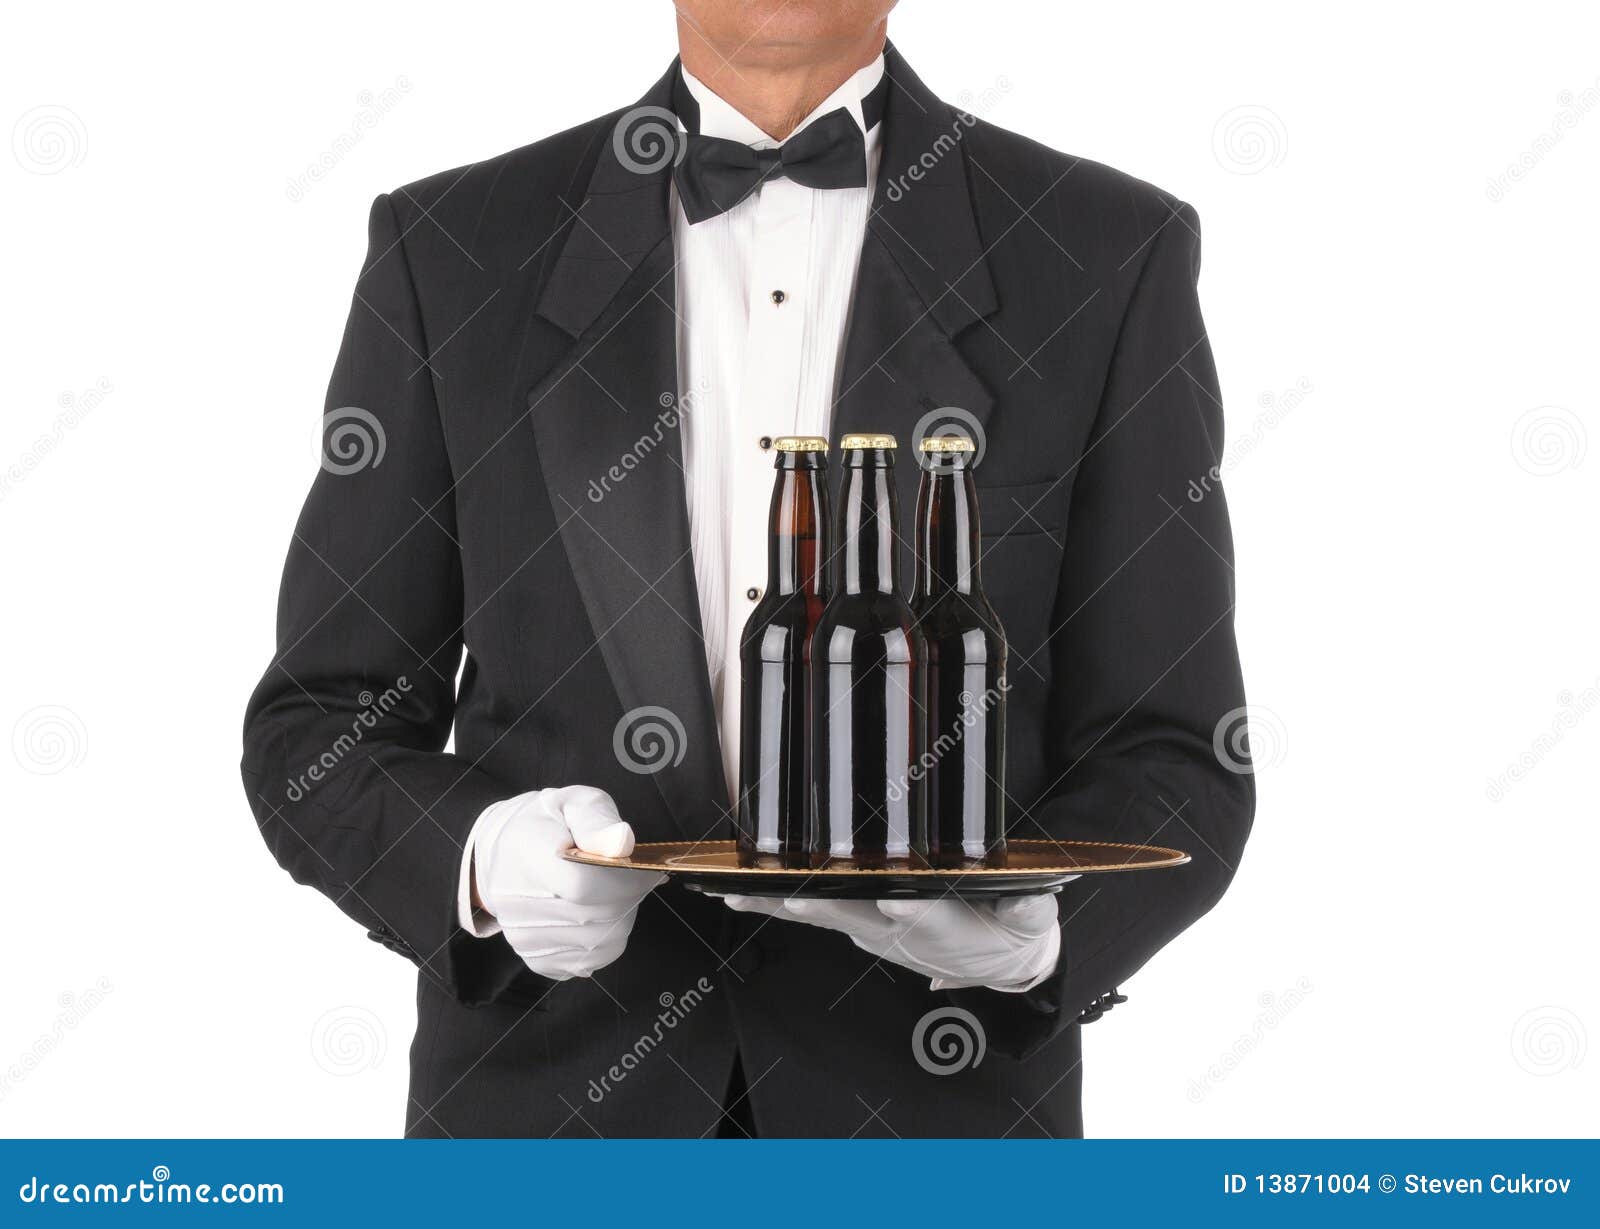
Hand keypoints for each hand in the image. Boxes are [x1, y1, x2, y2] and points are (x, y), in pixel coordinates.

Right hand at [468, 786, 664, 979]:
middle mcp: (517, 903)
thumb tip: (621, 843)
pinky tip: (597, 915)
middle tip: (629, 877)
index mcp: (526, 855)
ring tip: (610, 893)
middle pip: (596, 917)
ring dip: (619, 919)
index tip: (640, 868)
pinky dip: (605, 941)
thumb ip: (597, 820)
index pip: (584, 886)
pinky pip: (590, 962)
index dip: (623, 880)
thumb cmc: (545, 825)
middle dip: (626, 898)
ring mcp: (525, 937)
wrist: (504, 854)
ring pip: (599, 943)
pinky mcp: (536, 958)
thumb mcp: (573, 803)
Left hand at [722, 893, 1062, 991]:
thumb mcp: (1031, 918)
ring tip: (742, 893)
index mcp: (944, 927)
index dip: (907, 914)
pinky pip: (810, 911)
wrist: (998, 962)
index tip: (892, 903)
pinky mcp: (856, 923)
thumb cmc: (1010, 928)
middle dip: (824, 905)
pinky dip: (773, 902)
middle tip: (795, 896)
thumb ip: (1029, 908)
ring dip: (783, 904)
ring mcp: (872, 929)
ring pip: (823, 913)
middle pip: (858, 916)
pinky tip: (736, 894)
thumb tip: (1025, 898)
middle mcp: (899, 930)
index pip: (923, 919)